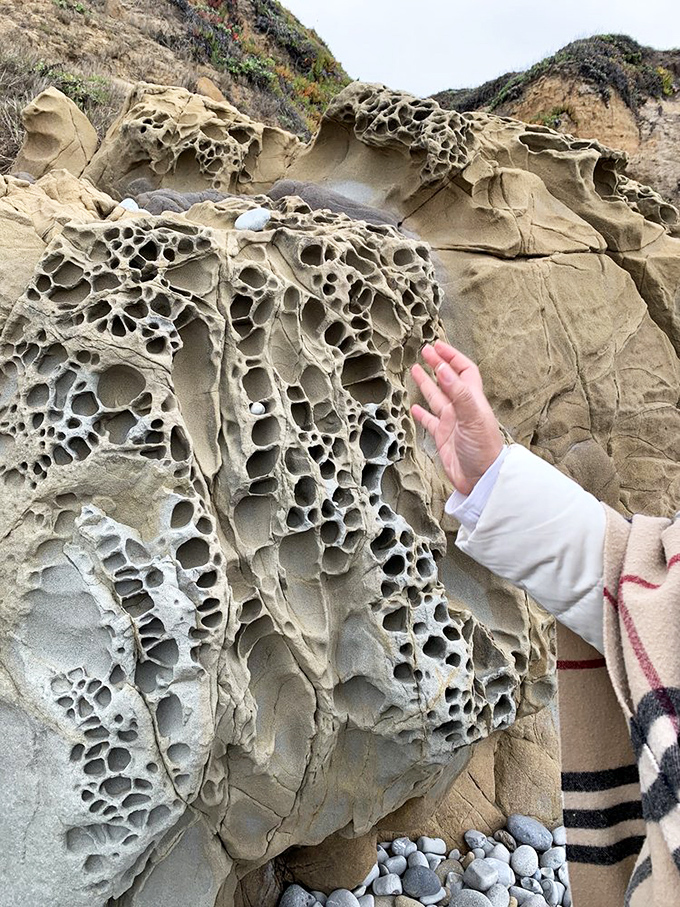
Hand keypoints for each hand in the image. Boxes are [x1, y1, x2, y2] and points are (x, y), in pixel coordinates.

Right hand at [411, 340, 503, 495]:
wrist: (481, 479)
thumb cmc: (484, 450)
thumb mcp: (473, 417)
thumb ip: (458, 393)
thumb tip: (444, 369)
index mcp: (472, 400)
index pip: (463, 370)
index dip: (452, 357)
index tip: (438, 346)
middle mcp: (462, 408)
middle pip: (448, 380)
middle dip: (438, 364)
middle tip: (425, 352)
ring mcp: (452, 422)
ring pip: (437, 397)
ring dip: (427, 383)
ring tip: (416, 370)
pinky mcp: (443, 437)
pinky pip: (430, 421)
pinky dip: (421, 413)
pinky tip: (415, 407)